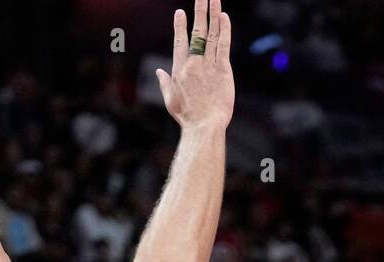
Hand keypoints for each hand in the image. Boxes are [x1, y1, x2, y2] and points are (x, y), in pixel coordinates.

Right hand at [156, 0, 234, 129]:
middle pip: (197, 32)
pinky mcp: (223, 70)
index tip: (180, 13)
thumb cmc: (187, 117)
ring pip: (211, 34)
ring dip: (213, 14)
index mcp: (179, 70)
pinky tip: (224, 17)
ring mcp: (208, 65)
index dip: (180, 26)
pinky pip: (223, 45)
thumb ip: (164, 82)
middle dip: (199, 12)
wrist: (203, 127)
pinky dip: (224, 30)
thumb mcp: (170, 100)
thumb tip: (159, 71)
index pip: (180, 42)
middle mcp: (193, 63)